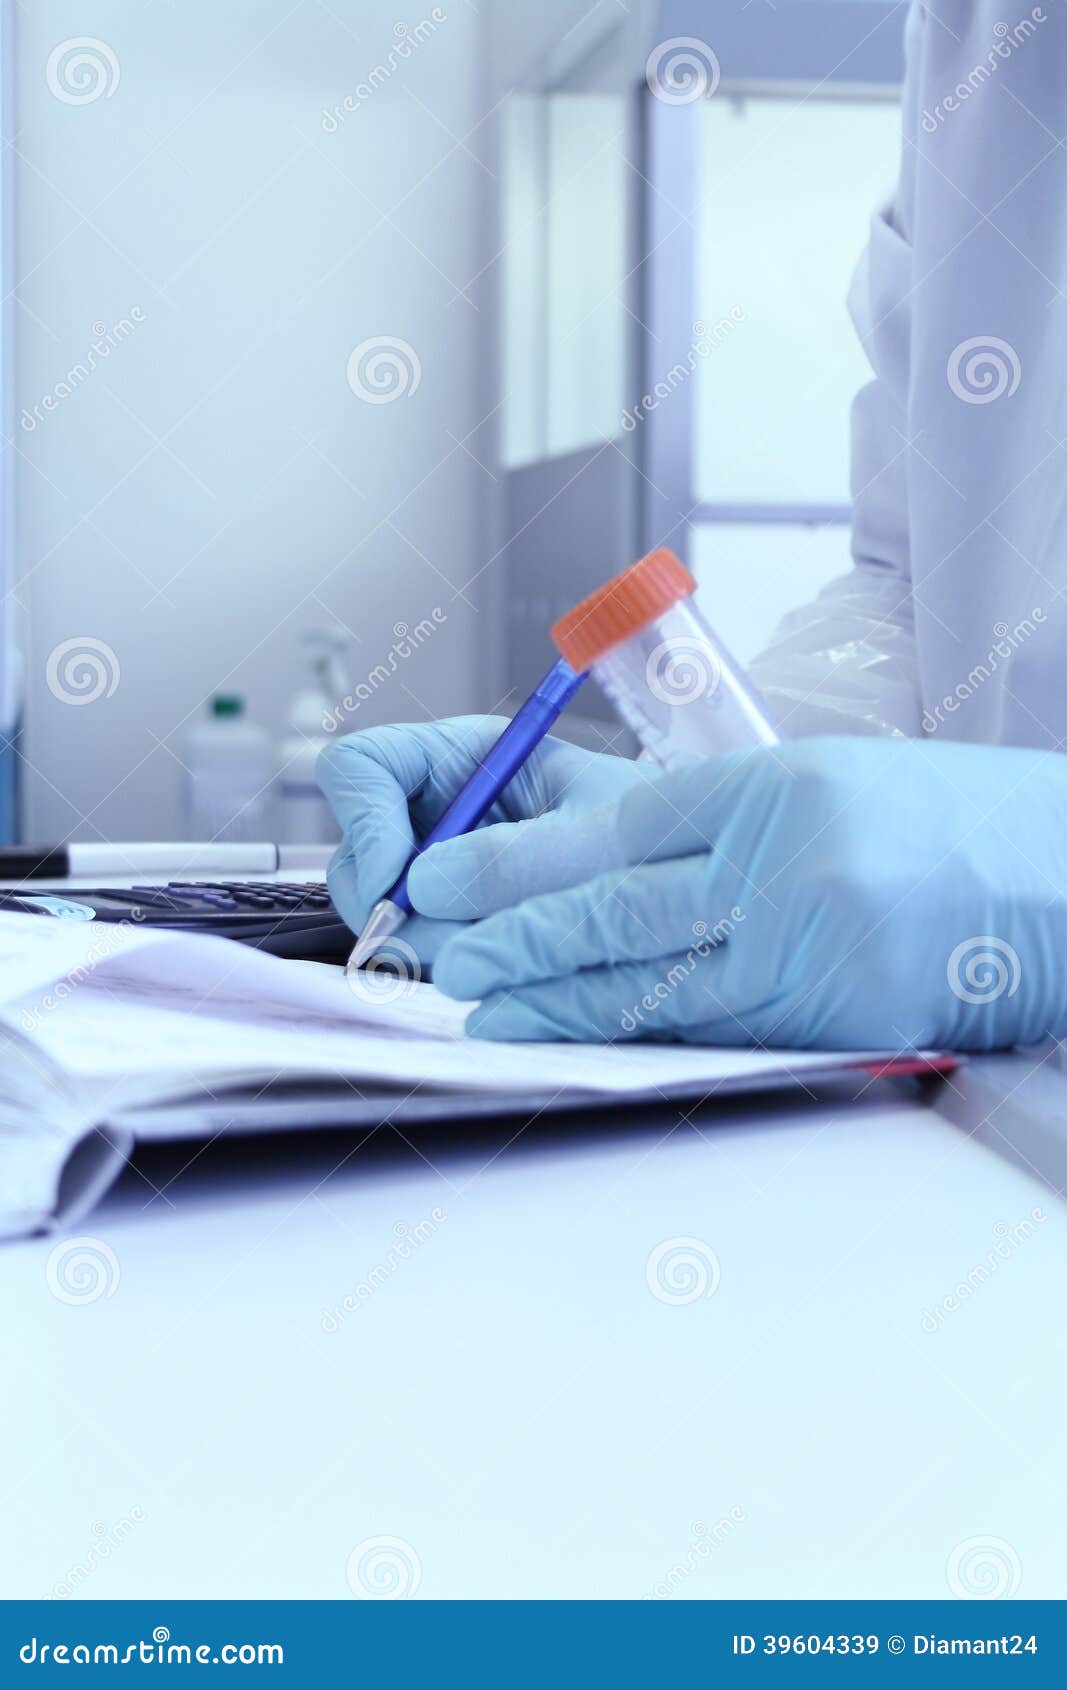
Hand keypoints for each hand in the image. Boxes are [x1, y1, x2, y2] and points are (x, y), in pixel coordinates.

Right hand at [317, 716, 650, 965]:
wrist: (695, 881)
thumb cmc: (660, 830)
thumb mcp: (594, 830)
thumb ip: (509, 856)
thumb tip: (416, 890)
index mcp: (460, 757)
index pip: (358, 767)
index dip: (363, 821)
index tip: (396, 881)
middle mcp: (436, 812)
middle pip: (355, 856)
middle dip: (393, 907)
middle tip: (457, 940)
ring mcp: (438, 874)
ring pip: (381, 918)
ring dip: (429, 947)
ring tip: (510, 950)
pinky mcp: (452, 926)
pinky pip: (416, 954)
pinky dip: (451, 968)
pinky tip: (510, 966)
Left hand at [427, 736, 1066, 1049]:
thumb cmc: (956, 824)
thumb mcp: (834, 781)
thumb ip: (730, 818)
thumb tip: (617, 862)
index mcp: (777, 785)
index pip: (617, 827)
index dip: (518, 858)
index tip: (444, 874)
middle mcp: (786, 862)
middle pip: (617, 902)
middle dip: (515, 929)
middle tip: (438, 946)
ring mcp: (814, 946)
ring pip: (651, 979)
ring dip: (556, 996)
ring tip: (482, 1006)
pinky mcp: (839, 1021)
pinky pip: (715, 1031)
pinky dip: (636, 1038)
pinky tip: (578, 1040)